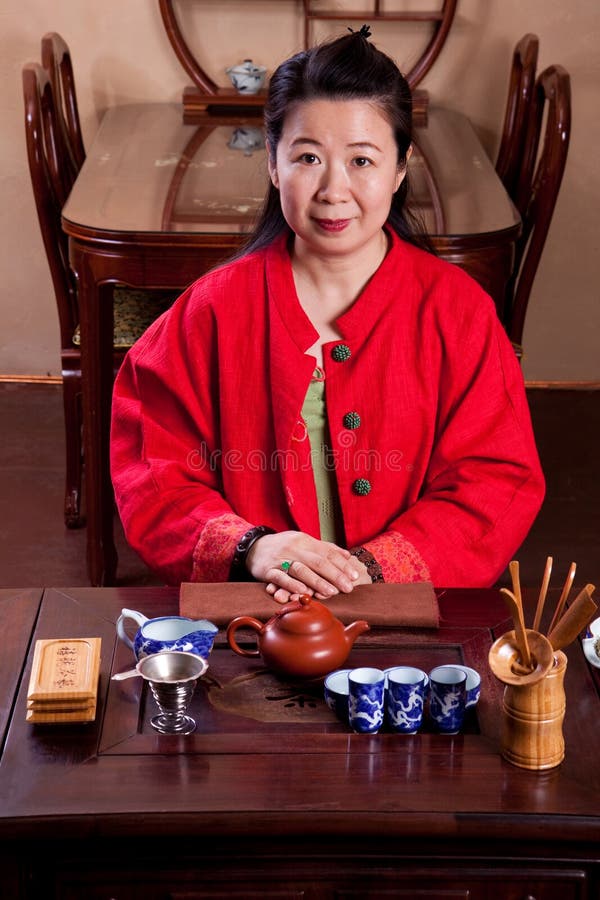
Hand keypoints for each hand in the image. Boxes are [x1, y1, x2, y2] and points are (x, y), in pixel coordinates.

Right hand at [246, 530, 361, 603]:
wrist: (254, 547)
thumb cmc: (285, 547)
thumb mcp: (304, 542)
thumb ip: (325, 549)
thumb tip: (348, 556)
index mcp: (305, 541)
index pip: (327, 552)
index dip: (342, 565)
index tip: (354, 577)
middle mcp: (294, 548)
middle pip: (318, 561)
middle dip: (335, 575)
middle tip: (348, 588)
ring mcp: (281, 559)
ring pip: (301, 569)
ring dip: (317, 582)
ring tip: (331, 592)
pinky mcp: (268, 570)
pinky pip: (281, 577)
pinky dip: (293, 585)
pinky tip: (304, 592)